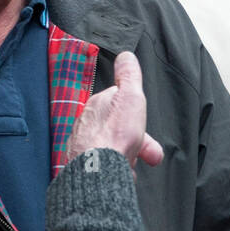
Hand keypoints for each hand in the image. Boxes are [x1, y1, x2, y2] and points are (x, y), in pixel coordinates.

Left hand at [66, 50, 163, 168]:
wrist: (97, 171)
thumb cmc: (114, 137)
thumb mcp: (131, 98)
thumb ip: (129, 76)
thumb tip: (126, 56)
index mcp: (97, 105)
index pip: (121, 106)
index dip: (139, 119)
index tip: (146, 132)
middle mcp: (86, 123)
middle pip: (119, 131)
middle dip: (137, 143)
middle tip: (149, 156)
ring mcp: (82, 144)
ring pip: (112, 149)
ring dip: (127, 157)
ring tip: (131, 166)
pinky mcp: (81, 164)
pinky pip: (103, 165)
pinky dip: (114, 168)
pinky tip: (121, 173)